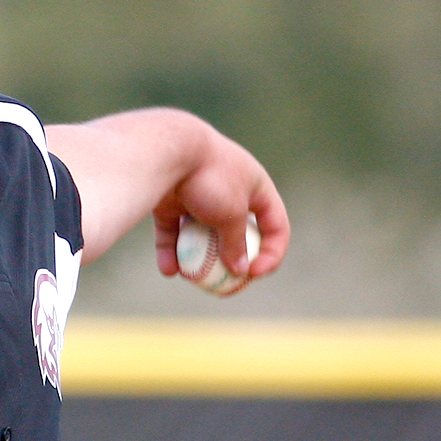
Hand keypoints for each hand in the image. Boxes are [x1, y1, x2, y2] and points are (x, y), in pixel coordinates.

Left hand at [149, 126, 289, 283]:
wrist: (165, 150)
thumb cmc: (209, 178)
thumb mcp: (232, 213)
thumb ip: (237, 242)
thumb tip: (241, 270)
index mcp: (256, 187)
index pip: (276, 225)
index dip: (272, 252)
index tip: (256, 274)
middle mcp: (229, 190)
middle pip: (236, 234)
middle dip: (231, 264)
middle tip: (224, 289)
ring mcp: (197, 194)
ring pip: (201, 235)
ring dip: (198, 260)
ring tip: (192, 278)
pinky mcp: (169, 200)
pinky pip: (172, 231)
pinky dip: (170, 250)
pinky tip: (168, 269)